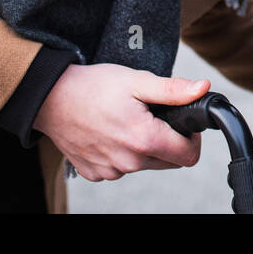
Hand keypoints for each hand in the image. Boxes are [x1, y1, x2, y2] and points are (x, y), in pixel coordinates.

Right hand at [33, 63, 209, 181]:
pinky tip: (110, 131)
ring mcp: (110, 171)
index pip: (189, 156)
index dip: (192, 138)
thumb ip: (173, 89)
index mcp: (144, 140)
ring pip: (145, 165)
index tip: (181, 121)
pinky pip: (121, 168)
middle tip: (153, 116)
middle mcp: (129, 163)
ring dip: (145, 147)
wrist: (49, 98)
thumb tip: (202, 89)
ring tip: (128, 119)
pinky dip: (122, 152)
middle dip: (169, 141)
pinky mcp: (96, 173)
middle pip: (169, 162)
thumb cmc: (92, 86)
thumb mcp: (136, 80)